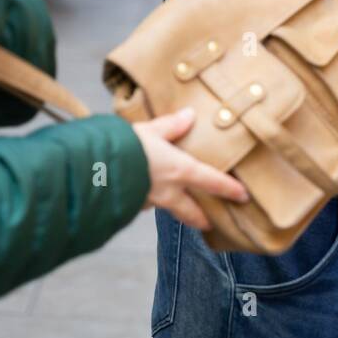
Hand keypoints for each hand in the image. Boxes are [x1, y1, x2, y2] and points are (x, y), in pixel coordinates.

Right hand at [134, 106, 249, 229]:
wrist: (94, 171)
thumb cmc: (127, 147)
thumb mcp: (151, 130)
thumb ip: (171, 125)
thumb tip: (190, 114)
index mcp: (180, 171)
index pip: (212, 182)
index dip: (229, 189)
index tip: (243, 196)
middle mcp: (168, 192)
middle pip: (191, 212)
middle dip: (202, 219)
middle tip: (210, 223)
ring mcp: (149, 202)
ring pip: (168, 209)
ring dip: (176, 210)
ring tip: (177, 206)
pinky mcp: (131, 205)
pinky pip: (146, 204)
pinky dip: (150, 201)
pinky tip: (145, 194)